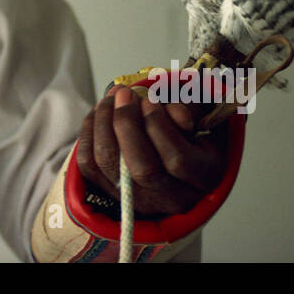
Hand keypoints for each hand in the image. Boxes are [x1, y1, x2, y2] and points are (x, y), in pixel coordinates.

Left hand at [76, 83, 227, 217]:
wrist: (174, 158)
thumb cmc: (190, 132)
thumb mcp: (202, 116)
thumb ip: (190, 108)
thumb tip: (171, 110)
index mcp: (204, 176)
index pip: (177, 159)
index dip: (158, 126)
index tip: (149, 100)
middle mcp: (174, 196)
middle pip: (142, 168)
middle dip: (126, 123)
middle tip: (124, 94)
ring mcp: (141, 200)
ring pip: (110, 164)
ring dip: (103, 122)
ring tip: (111, 98)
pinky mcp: (113, 193)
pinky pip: (89, 164)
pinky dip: (89, 133)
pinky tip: (98, 114)